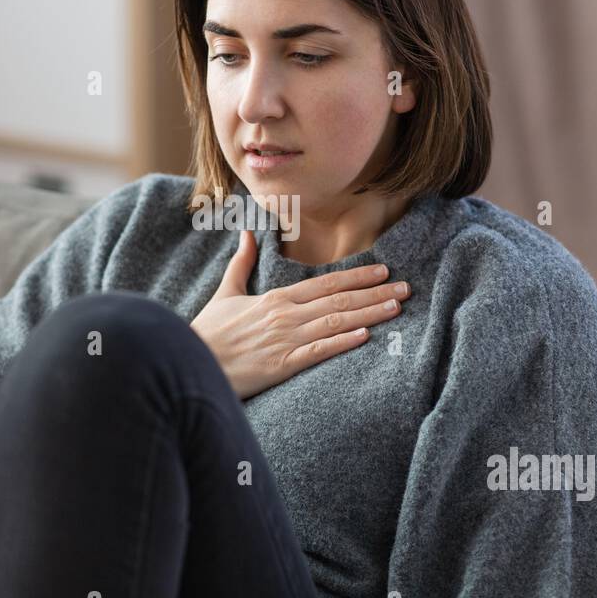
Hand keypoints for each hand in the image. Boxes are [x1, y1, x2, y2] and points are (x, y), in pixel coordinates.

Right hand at [189, 228, 410, 399]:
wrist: (191, 362)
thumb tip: (246, 232)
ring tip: (396, 308)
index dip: (356, 276)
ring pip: (336, 323)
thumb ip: (241, 263)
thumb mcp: (226, 293)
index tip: (383, 270)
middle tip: (406, 287)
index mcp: (276, 298)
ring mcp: (285, 340)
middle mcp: (285, 315)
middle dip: (375, 293)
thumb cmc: (208, 332)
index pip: (325, 283)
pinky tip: (365, 336)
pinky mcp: (281, 365)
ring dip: (369, 313)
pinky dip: (342, 342)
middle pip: (339, 300)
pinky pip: (317, 352)